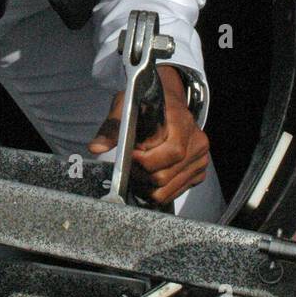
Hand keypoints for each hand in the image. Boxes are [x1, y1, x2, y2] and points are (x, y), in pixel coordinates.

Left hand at [87, 65, 209, 205]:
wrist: (168, 103)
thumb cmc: (145, 104)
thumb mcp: (126, 107)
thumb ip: (112, 128)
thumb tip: (95, 148)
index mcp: (183, 122)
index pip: (172, 152)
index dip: (147, 161)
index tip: (130, 156)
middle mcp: (197, 142)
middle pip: (166, 175)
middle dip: (141, 175)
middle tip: (129, 165)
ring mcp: (200, 159)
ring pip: (168, 189)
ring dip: (147, 186)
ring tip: (137, 171)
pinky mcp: (198, 173)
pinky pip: (174, 193)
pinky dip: (158, 191)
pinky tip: (148, 177)